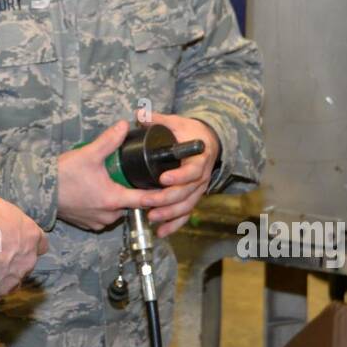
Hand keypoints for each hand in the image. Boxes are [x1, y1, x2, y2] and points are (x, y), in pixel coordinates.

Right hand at [57, 120, 175, 231]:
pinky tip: (96, 192)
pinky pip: (103, 215)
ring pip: (117, 210)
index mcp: (113, 199)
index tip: (170, 189)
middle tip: (129, 175)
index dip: (160, 194)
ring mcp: (97, 222)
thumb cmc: (63, 175)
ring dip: (117, 198)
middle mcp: (108, 215)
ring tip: (111, 182)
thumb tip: (124, 126)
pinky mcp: (87, 224)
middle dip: (132, 191)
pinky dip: (103, 205)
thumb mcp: (89, 154)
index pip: (145, 200)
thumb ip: (109, 140)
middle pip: (131, 204)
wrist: (38, 191)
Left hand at [141, 111, 221, 238]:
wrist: (207, 142)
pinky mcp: (192, 198)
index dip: (179, 176)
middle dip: (167, 199)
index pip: (192, 170)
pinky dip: (174, 225)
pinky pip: (185, 214)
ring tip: (152, 218)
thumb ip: (157, 119)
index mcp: (198, 159)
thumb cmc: (189, 132)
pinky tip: (161, 232)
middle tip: (147, 201)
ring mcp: (198, 189)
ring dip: (169, 214)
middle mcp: (201, 177)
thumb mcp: (176, 122)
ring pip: (186, 206)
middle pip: (186, 193)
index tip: (162, 179)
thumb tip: (139, 114)